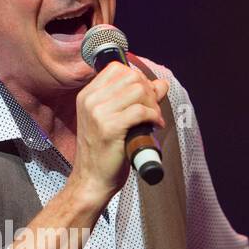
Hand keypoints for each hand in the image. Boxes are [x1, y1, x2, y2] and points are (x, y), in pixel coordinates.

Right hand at [68, 61, 168, 205]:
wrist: (91, 180)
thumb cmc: (103, 152)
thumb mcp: (114, 120)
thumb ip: (135, 99)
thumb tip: (161, 84)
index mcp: (87, 96)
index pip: (117, 69)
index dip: (137, 79)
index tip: (144, 97)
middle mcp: (90, 100)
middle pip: (131, 76)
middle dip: (149, 91)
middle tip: (152, 110)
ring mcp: (98, 113)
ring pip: (138, 90)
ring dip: (153, 104)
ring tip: (154, 119)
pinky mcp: (110, 127)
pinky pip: (141, 111)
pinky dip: (154, 116)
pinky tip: (154, 126)